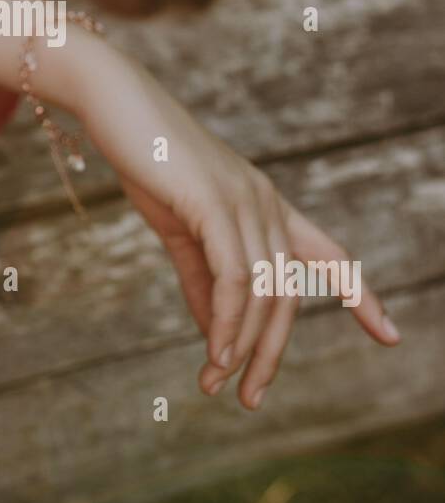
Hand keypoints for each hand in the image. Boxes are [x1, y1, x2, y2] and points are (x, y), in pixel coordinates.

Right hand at [82, 51, 399, 409]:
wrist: (113, 102)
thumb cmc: (145, 161)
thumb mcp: (179, 230)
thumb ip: (203, 283)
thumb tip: (220, 339)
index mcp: (266, 204)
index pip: (328, 254)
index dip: (360, 294)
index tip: (389, 335)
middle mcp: (267, 202)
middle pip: (289, 293)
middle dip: (273, 353)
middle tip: (251, 400)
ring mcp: (245, 200)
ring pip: (264, 291)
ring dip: (246, 348)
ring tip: (221, 385)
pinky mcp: (215, 202)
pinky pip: (235, 277)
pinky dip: (229, 323)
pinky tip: (217, 354)